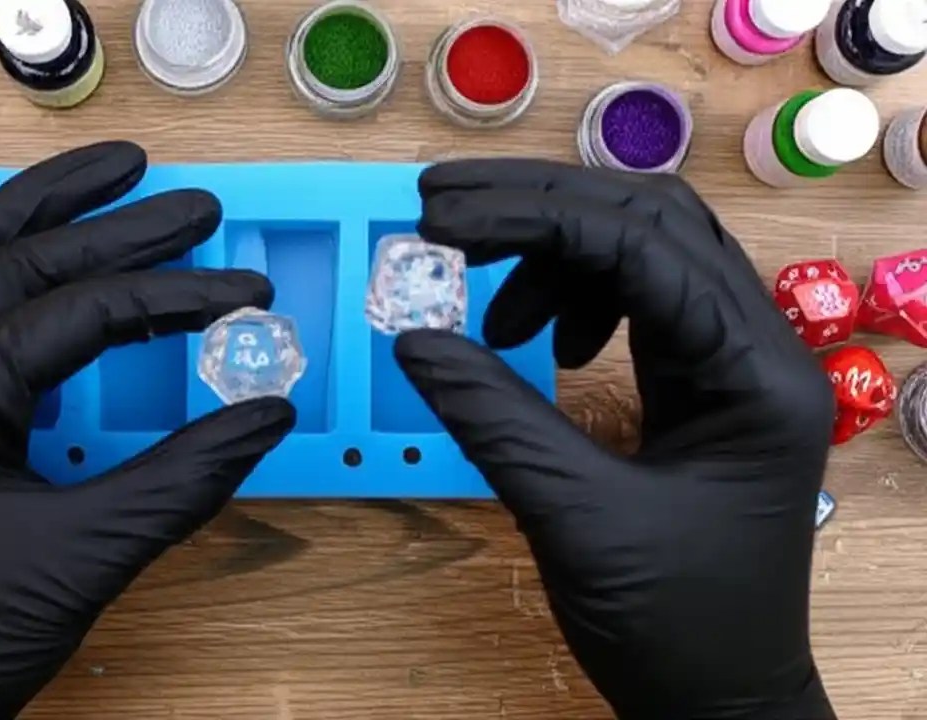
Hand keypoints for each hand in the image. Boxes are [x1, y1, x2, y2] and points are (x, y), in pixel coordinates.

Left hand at [0, 142, 295, 718]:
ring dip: (46, 210)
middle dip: (116, 225)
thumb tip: (271, 413)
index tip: (247, 296)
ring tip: (116, 171)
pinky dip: (4, 260)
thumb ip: (183, 478)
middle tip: (198, 204)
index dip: (172, 297)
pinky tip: (37, 240)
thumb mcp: (86, 555)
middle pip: (22, 261)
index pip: (77, 312)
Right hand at [397, 160, 834, 718]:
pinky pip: (641, 302)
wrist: (720, 699)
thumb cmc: (670, 623)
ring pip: (647, 252)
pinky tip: (538, 339)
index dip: (532, 217)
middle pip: (652, 223)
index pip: (643, 249)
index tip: (438, 220)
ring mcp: (734, 363)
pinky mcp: (703, 384)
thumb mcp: (573, 520)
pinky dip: (574, 296)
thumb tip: (411, 339)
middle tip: (439, 210)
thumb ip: (494, 420)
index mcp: (751, 375)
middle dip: (542, 205)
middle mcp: (757, 349)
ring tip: (489, 306)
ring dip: (555, 253)